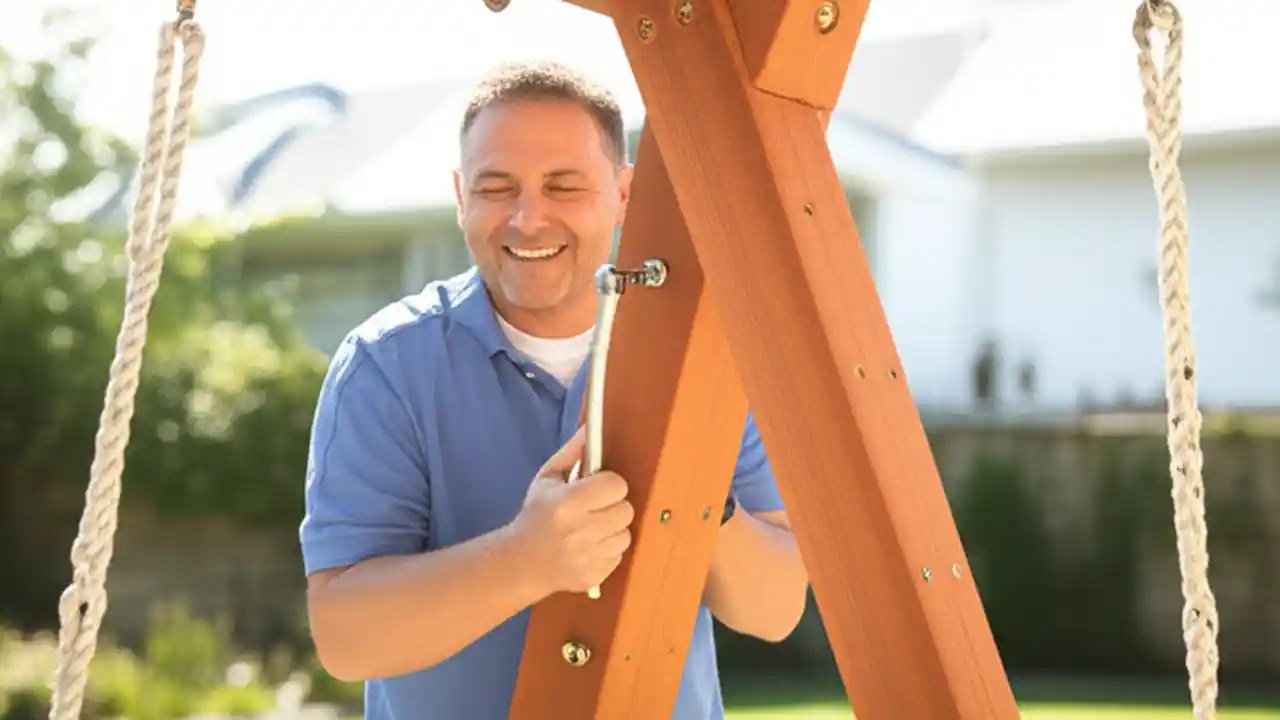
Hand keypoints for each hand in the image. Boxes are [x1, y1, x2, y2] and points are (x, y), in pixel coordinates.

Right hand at [509, 427, 634, 596]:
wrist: (520, 563)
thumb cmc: (535, 515)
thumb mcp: (547, 479)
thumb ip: (572, 453)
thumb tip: (590, 429)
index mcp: (568, 503)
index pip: (616, 485)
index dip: (608, 485)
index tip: (597, 488)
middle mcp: (581, 531)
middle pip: (626, 510)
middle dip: (612, 506)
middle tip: (594, 509)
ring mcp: (589, 557)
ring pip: (626, 534)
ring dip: (613, 529)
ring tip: (591, 528)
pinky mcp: (595, 576)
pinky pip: (620, 555)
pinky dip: (608, 549)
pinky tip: (589, 546)